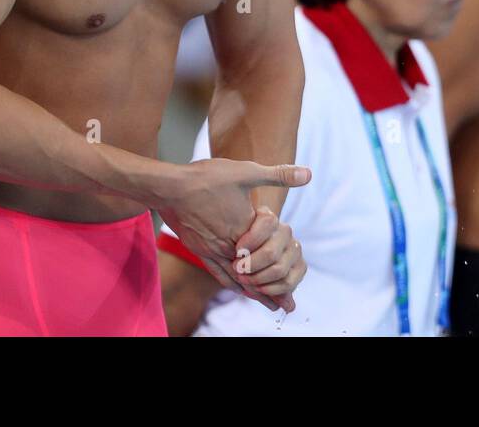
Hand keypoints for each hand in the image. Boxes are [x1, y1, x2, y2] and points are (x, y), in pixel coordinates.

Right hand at [157, 158, 309, 308]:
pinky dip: (230, 282)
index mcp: (244, 228)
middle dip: (270, 290)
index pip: (267, 258)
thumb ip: (278, 175)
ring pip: (235, 277)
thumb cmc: (208, 177)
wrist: (170, 187)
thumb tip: (308, 174)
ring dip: (251, 290)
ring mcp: (211, 249)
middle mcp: (228, 244)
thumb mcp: (246, 172)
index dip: (281, 276)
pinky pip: (216, 271)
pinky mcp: (198, 249)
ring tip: (265, 303)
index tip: (290, 294)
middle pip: (253, 274)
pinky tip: (237, 288)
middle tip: (284, 306)